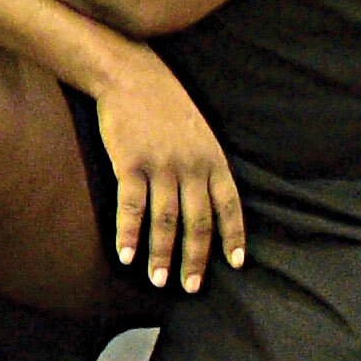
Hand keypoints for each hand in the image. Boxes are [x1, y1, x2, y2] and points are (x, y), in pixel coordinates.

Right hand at [91, 45, 246, 289]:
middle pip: (198, 223)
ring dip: (162, 255)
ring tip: (158, 280)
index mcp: (213, 159)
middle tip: (190, 287)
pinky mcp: (130, 164)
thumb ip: (203, 162)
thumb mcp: (197, 130)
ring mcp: (161, 166)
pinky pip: (131, 207)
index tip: (235, 263)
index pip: (230, 207)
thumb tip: (203, 195)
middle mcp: (192, 167)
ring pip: (166, 221)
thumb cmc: (162, 100)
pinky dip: (128, 234)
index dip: (233, 237)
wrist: (128, 73)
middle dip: (195, 259)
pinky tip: (125, 254)